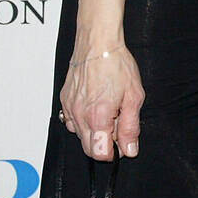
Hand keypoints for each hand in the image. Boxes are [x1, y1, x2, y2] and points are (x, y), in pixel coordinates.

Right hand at [59, 44, 144, 160]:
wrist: (98, 43)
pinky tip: (95, 106)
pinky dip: (83, 121)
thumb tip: (129, 149)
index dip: (114, 152)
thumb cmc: (116, 65)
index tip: (122, 143)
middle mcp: (80, 115)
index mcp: (98, 116)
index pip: (100, 154)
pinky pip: (72, 122)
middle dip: (105, 143)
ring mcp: (69, 108)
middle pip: (88, 148)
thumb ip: (130, 127)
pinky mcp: (64, 100)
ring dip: (94, 131)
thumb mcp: (133, 97)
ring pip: (79, 135)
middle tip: (118, 123)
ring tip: (108, 111)